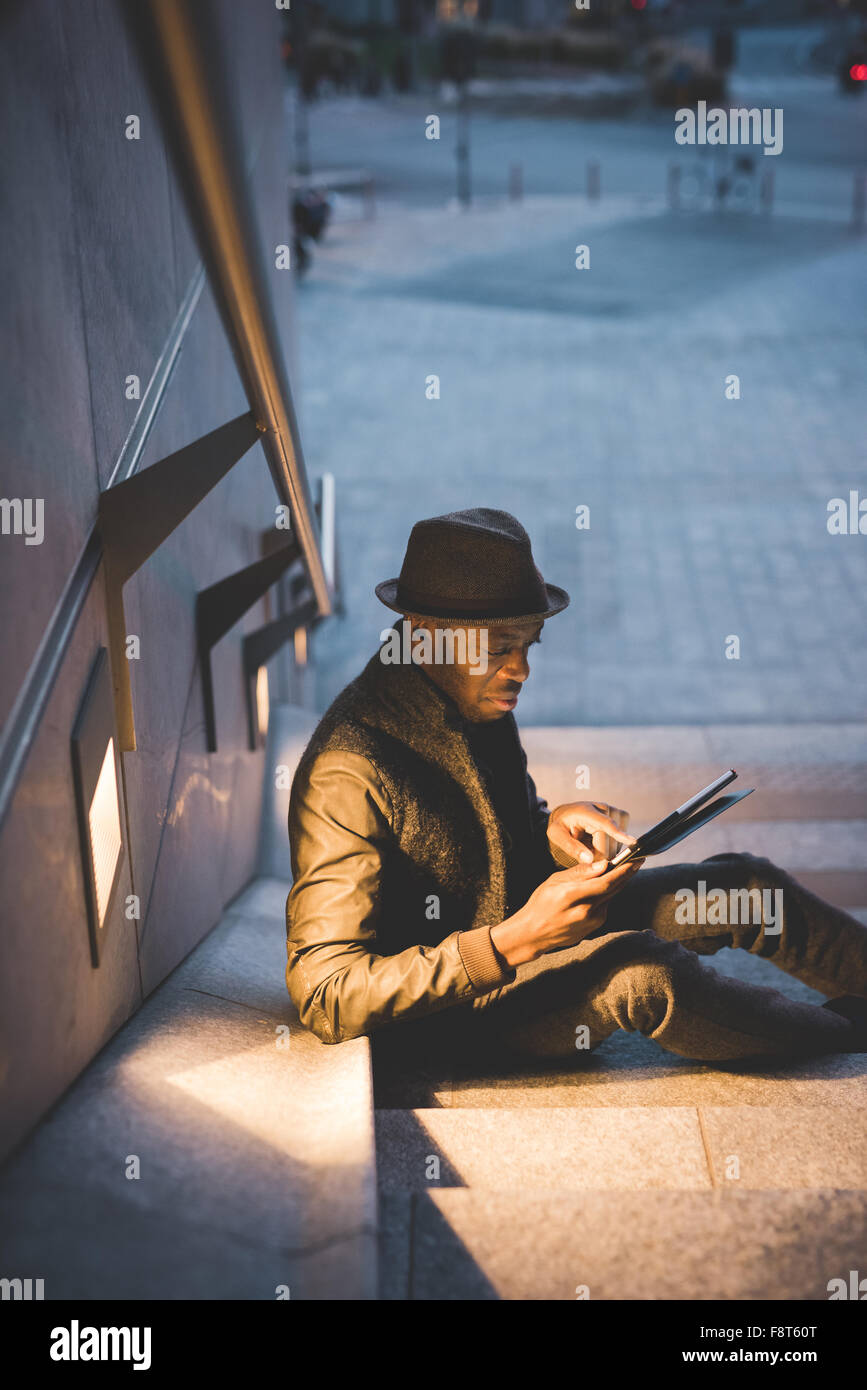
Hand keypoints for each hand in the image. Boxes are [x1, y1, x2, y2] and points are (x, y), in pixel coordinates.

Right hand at [490, 856, 643, 966]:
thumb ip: (579, 873)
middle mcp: (585, 911)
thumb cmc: (541, 904)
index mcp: (571, 896)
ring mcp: (591, 922)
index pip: (605, 882)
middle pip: (613, 889)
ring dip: (617, 884)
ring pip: (611, 897)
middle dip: (627, 874)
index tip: (636, 860)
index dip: (623, 871)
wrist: (534, 934)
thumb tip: (602, 864)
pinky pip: (605, 906)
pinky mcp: (595, 927)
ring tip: (622, 870)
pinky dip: (607, 895)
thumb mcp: (554, 881)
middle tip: (638, 862)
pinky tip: (602, 888)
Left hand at [547, 801, 634, 865]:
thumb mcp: (556, 835)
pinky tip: (600, 842)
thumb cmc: (562, 825)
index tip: (632, 842)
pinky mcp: (622, 817)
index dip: (618, 833)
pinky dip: (612, 846)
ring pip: (617, 843)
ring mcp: (614, 811)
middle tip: (584, 851)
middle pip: (611, 842)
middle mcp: (603, 808)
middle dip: (599, 853)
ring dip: (605, 850)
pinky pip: (622, 840)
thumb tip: (589, 860)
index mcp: (586, 811)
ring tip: (590, 844)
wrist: (568, 815)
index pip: (605, 823)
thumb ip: (571, 847)